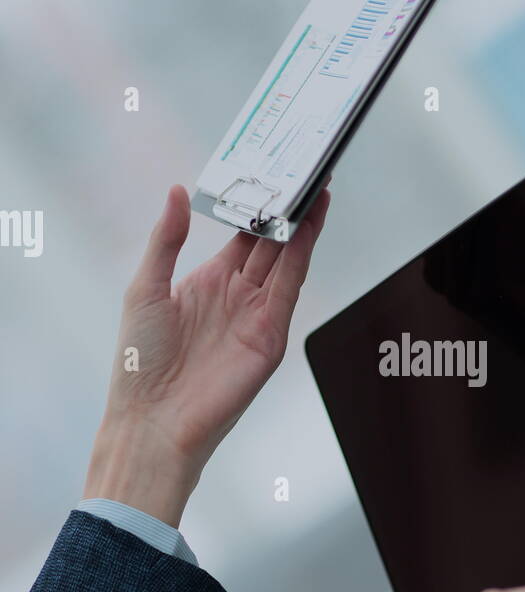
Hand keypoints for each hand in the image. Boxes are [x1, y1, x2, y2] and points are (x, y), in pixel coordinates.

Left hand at [84, 185, 328, 526]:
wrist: (152, 419)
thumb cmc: (138, 362)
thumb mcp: (145, 287)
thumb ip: (167, 239)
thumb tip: (179, 191)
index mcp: (208, 283)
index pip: (245, 237)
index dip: (259, 206)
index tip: (273, 174)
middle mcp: (237, 296)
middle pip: (273, 245)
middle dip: (290, 211)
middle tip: (308, 172)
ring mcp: (257, 316)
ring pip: (288, 261)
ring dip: (304, 227)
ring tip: (318, 189)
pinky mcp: (270, 336)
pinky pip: (289, 288)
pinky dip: (301, 255)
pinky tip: (308, 227)